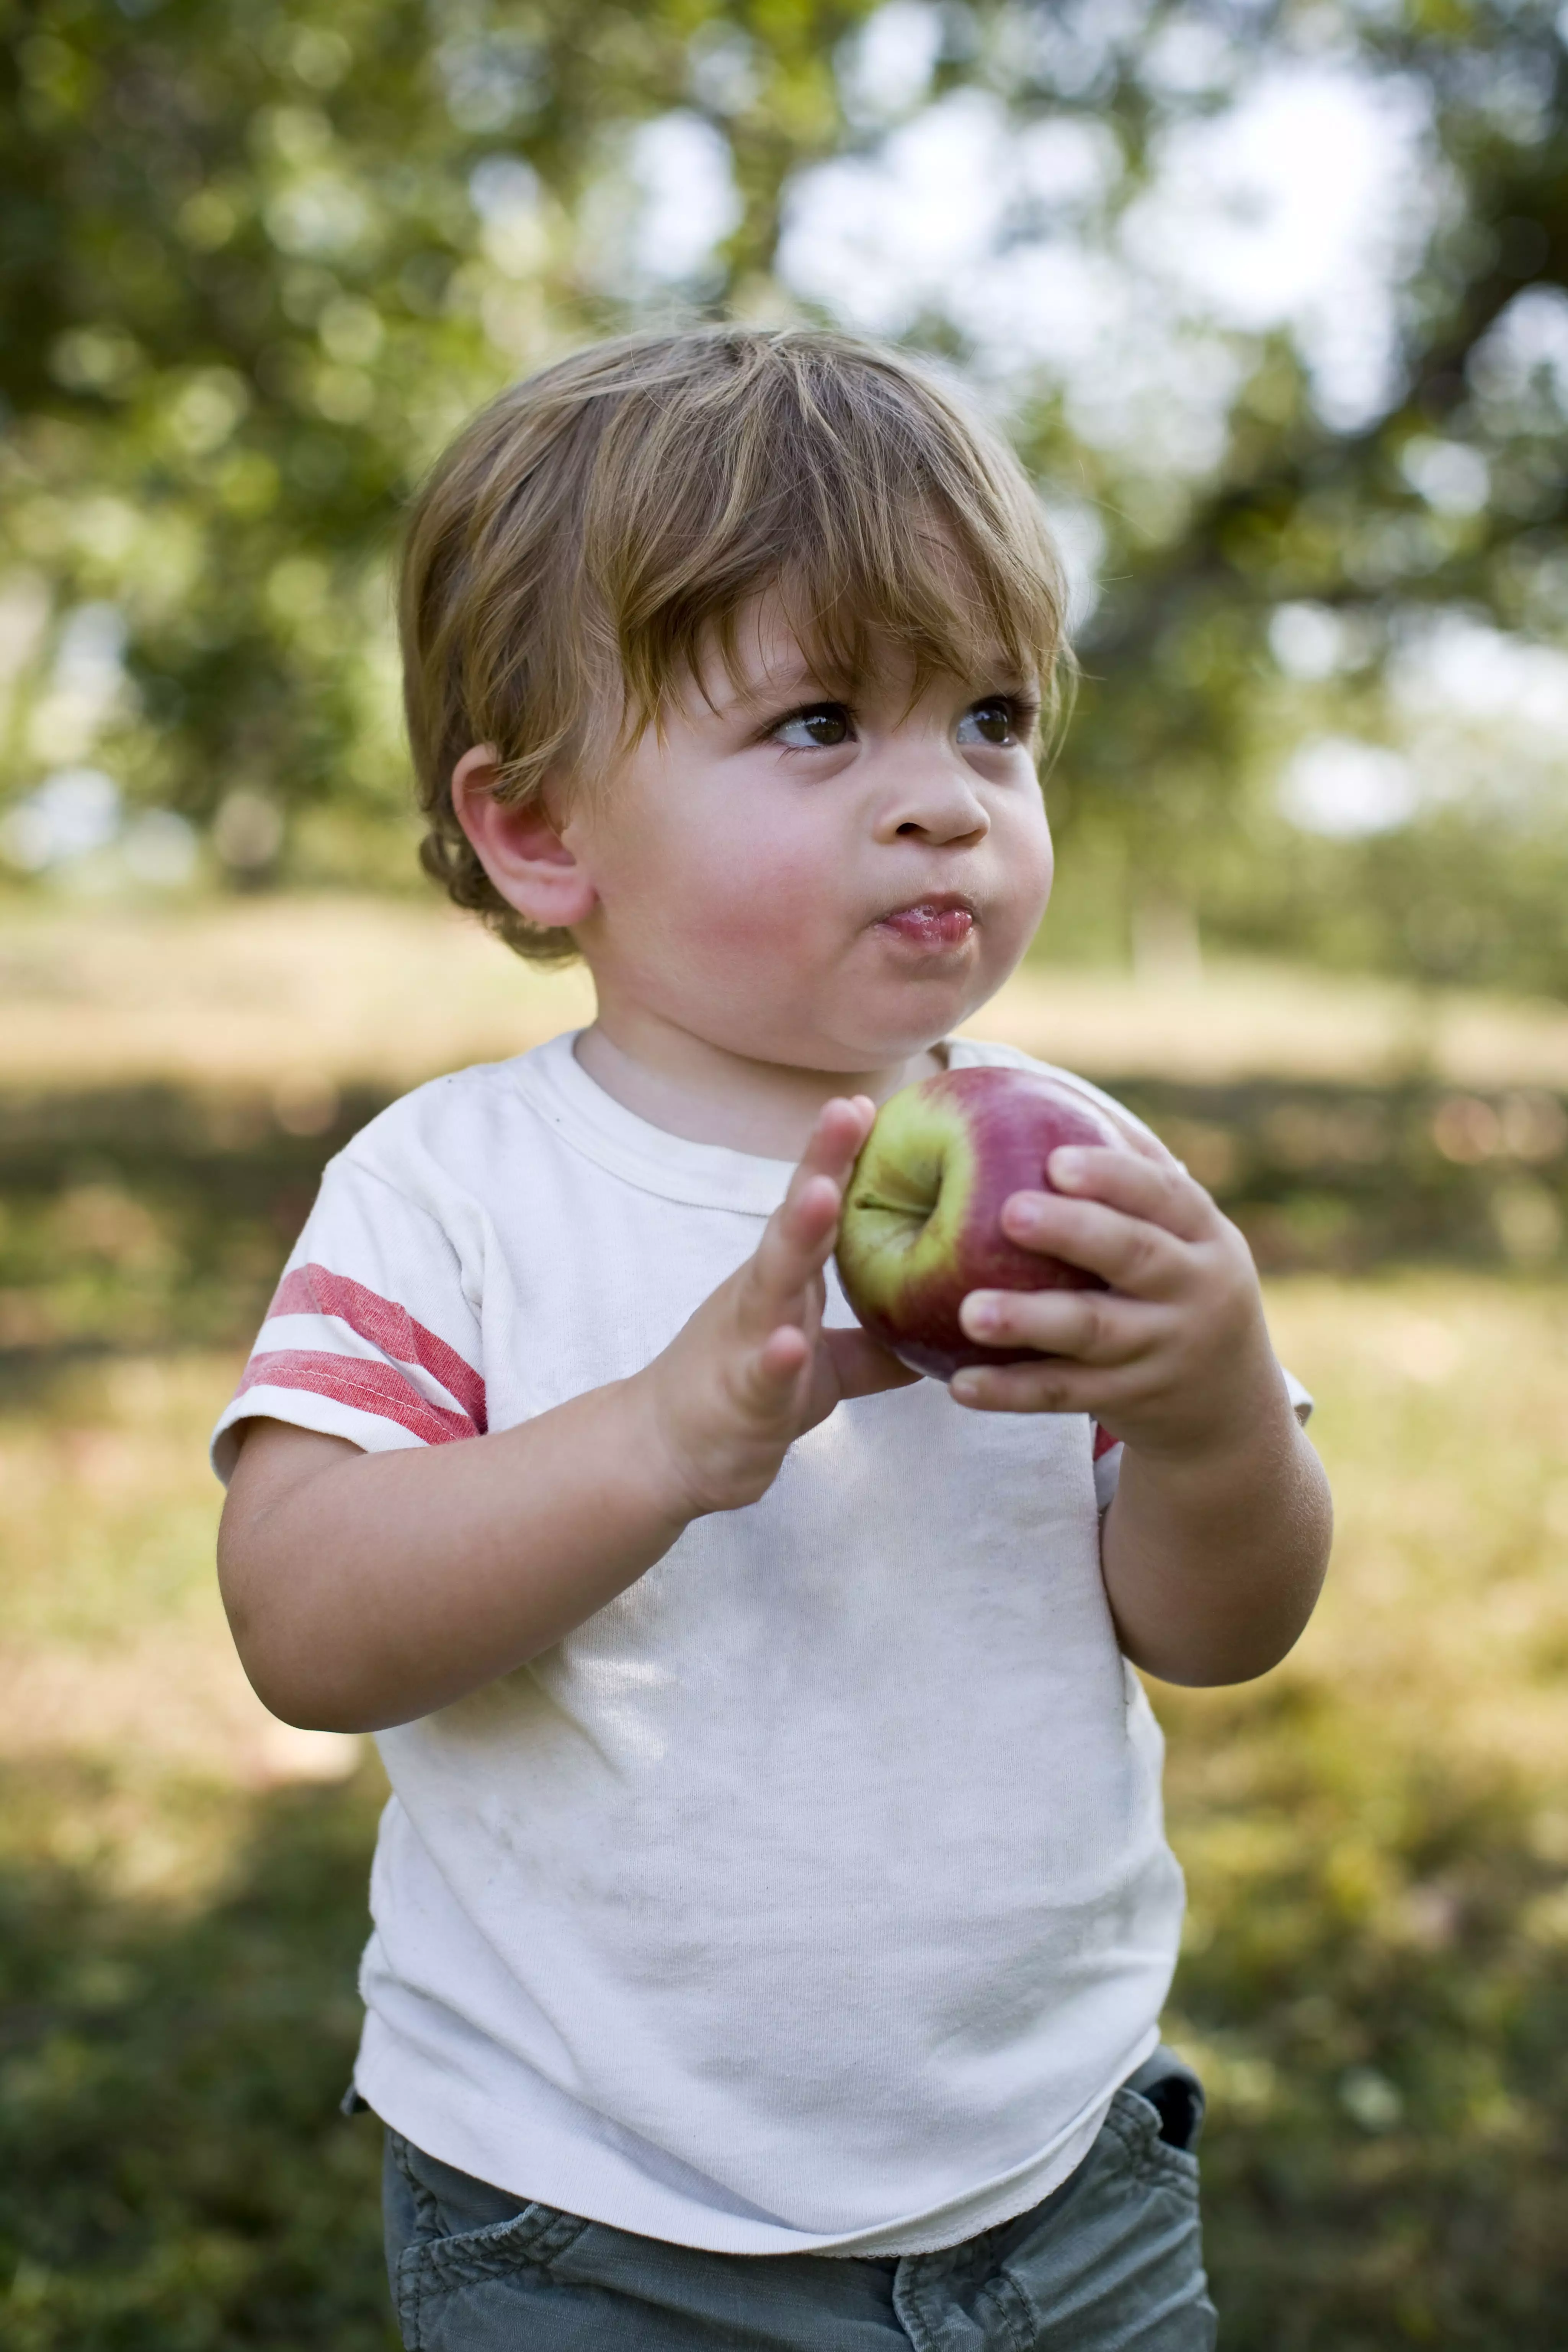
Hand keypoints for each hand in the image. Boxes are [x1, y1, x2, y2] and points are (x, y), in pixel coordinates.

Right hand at [641, 1097, 918, 1516]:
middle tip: (847, 1110)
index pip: (816, 1208)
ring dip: (796, 1236)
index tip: (865, 1102)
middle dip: (820, 1165)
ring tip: (820, 1193)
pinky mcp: (740, 1398)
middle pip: (793, 1222)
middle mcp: (763, 1297)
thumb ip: (875, 1346)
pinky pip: (762, 1375)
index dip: (838, 1156)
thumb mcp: (826, 1368)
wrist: (667, 1455)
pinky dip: (775, 1358)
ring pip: (772, 1284)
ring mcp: (747, 1343)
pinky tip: (791, 1343)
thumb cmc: (748, 1393)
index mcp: (785, 1281)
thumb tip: (943, 1326)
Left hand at [949, 1131, 1281, 1466]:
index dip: (1112, 1175)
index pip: (1163, 1194)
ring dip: (1031, 1320)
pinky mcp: (1132, 1401)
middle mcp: (1193, 1289)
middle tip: (1009, 1213)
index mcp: (1202, 1233)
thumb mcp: (1181, 1237)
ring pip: (1096, 1333)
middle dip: (1075, 1232)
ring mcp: (1165, 1350)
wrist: (1230, 1411)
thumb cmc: (1178, 1290)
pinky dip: (1012, 1392)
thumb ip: (1129, 1177)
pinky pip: (1066, 1395)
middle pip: (1136, 1256)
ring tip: (969, 1311)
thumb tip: (1043, 1087)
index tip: (1056, 1158)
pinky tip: (959, 1384)